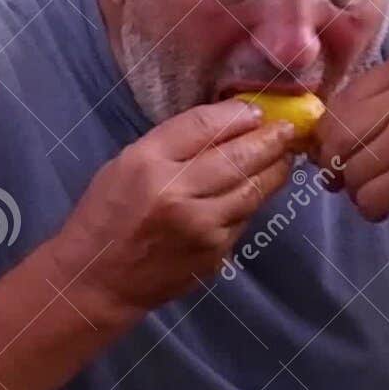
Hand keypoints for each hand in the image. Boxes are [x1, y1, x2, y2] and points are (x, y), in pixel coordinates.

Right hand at [52, 100, 297, 314]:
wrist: (99, 279)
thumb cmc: (108, 214)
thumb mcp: (126, 164)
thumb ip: (172, 143)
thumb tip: (225, 122)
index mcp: (148, 164)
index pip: (204, 126)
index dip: (238, 114)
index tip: (256, 110)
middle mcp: (178, 193)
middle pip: (239, 156)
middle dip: (271, 139)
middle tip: (289, 128)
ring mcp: (201, 227)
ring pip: (253, 189)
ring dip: (275, 169)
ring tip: (285, 155)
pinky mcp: (215, 253)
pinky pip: (244, 218)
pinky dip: (254, 200)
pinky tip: (258, 188)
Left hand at [312, 48, 388, 221]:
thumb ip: (377, 104)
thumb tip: (318, 138)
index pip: (340, 101)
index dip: (330, 133)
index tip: (338, 151)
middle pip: (336, 135)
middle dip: (334, 163)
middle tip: (344, 178)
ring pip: (350, 171)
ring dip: (357, 190)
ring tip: (381, 190)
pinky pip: (368, 197)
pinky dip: (371, 208)